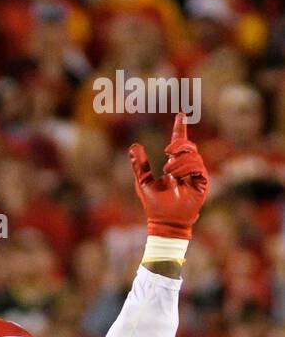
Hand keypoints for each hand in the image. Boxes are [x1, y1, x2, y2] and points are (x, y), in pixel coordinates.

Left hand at [128, 113, 208, 238]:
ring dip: (180, 160)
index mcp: (175, 165)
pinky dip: (186, 168)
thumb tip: (133, 146)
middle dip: (178, 145)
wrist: (164, 221)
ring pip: (193, 155)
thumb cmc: (154, 205)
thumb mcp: (143, 182)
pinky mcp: (202, 183)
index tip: (181, 114)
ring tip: (169, 171)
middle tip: (167, 152)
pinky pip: (198, 167)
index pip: (180, 143)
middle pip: (188, 146)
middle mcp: (186, 168)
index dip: (180, 128)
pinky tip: (177, 176)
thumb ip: (140, 165)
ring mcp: (195, 175)